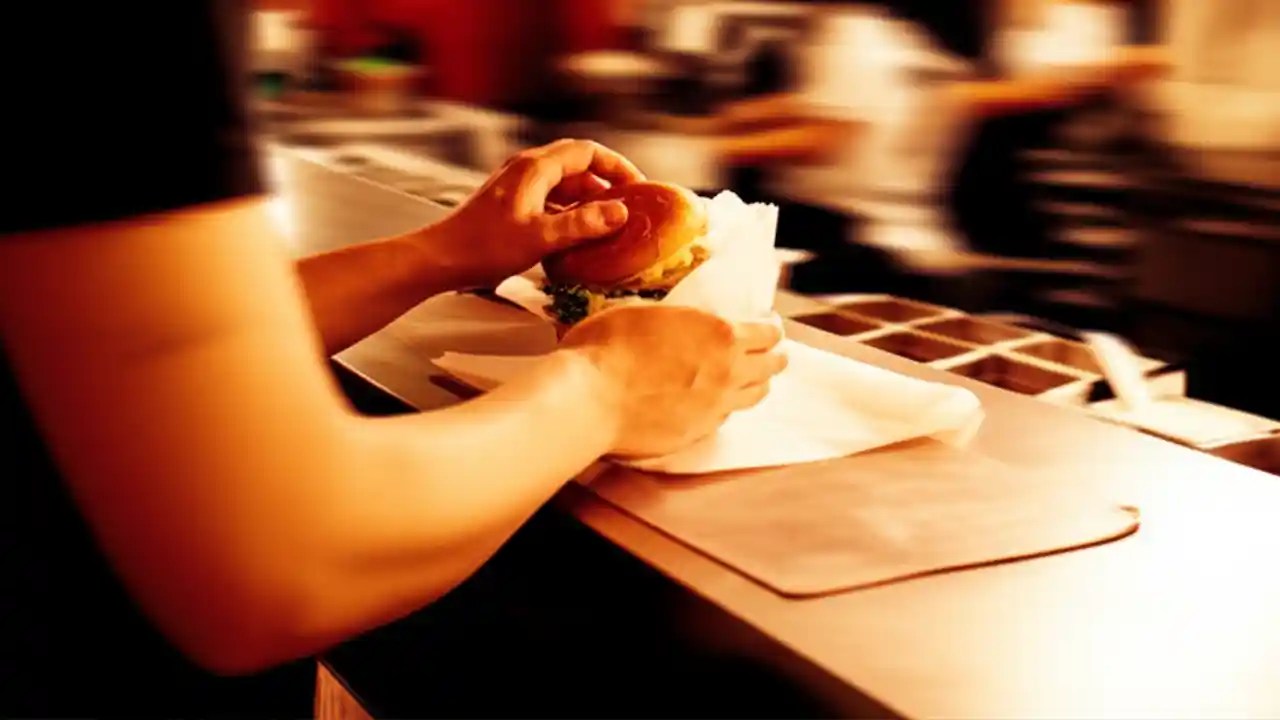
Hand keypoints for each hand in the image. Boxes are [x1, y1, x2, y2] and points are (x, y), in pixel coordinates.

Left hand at [426, 139, 645, 288]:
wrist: (440, 259)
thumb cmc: (483, 247)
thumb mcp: (540, 237)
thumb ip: (583, 224)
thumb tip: (621, 213)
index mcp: (535, 168)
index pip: (587, 151)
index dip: (617, 166)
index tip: (638, 186)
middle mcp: (526, 170)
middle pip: (577, 165)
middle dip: (606, 183)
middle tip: (629, 205)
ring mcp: (517, 186)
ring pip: (564, 185)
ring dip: (588, 200)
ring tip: (609, 224)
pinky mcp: (512, 205)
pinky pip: (550, 200)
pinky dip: (570, 212)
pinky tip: (578, 235)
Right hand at [562, 305, 787, 457]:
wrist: (588, 400)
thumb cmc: (606, 347)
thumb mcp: (642, 311)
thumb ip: (674, 320)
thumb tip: (678, 323)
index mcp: (719, 334)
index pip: (767, 333)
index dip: (770, 328)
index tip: (767, 326)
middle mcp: (727, 372)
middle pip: (771, 367)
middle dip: (774, 356)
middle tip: (770, 352)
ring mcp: (714, 408)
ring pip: (754, 396)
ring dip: (756, 384)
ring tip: (751, 379)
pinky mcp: (695, 434)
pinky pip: (723, 419)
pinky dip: (724, 408)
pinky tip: (713, 403)